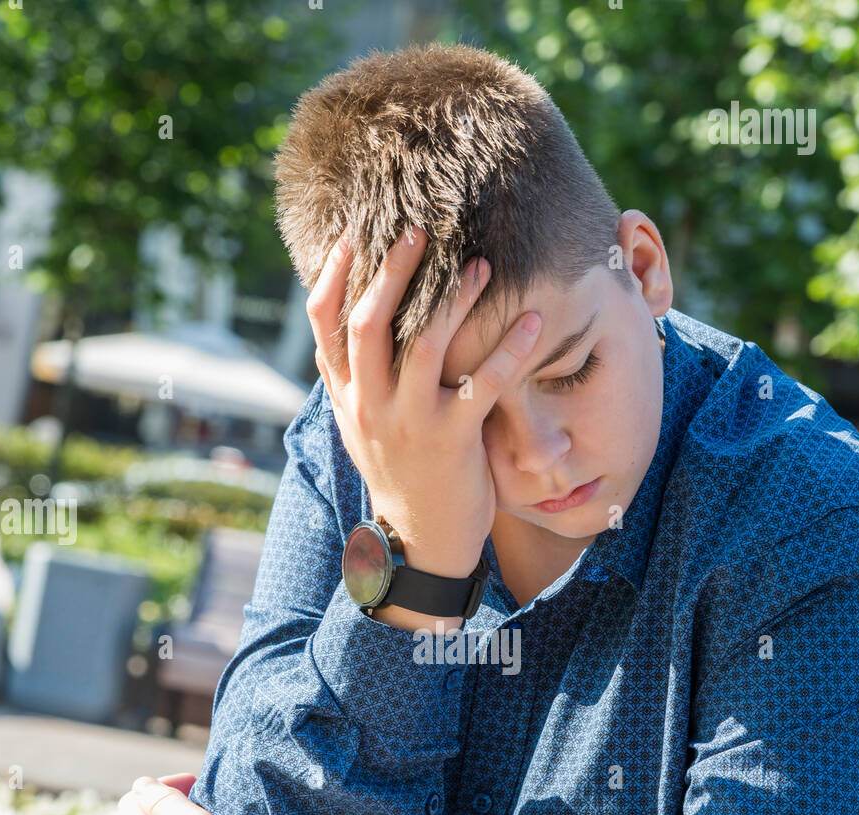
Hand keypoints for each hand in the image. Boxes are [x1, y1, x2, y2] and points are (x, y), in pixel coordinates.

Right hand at [308, 224, 542, 589]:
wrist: (421, 542)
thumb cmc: (400, 473)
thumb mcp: (359, 427)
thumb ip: (349, 377)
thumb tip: (338, 323)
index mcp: (347, 394)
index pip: (324, 322)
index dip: (332, 273)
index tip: (352, 232)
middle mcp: (371, 404)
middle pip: (369, 323)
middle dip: (391, 271)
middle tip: (417, 228)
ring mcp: (410, 423)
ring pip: (423, 347)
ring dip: (454, 300)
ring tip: (481, 264)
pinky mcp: (453, 442)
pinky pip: (484, 386)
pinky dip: (510, 350)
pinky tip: (534, 320)